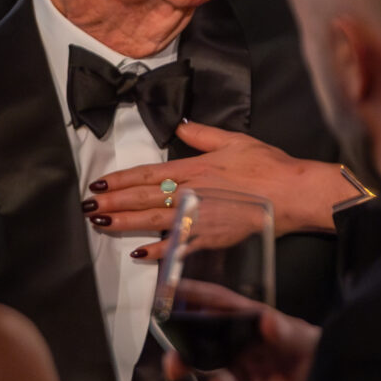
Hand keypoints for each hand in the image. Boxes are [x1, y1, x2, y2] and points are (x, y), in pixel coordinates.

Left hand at [84, 123, 352, 243]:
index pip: (150, 174)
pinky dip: (158, 251)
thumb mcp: (236, 140)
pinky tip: (139, 253)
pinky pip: (179, 247)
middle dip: (114, 202)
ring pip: (154, 222)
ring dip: (125, 223)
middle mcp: (192, 193)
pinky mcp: (212, 238)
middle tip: (88, 206)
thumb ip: (204, 135)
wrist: (292, 194)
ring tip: (100, 224)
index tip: (100, 182)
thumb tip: (182, 127)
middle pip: (145, 199)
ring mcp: (200, 218)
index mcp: (196, 168)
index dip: (123, 179)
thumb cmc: (268, 165)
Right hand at [164, 301, 319, 380]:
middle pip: (205, 344)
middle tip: (175, 360)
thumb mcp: (310, 342)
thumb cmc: (324, 360)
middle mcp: (244, 349)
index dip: (196, 296)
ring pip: (212, 375)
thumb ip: (289, 332)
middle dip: (185, 350)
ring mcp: (243, 377)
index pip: (222, 305)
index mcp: (255, 325)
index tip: (169, 290)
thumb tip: (267, 320)